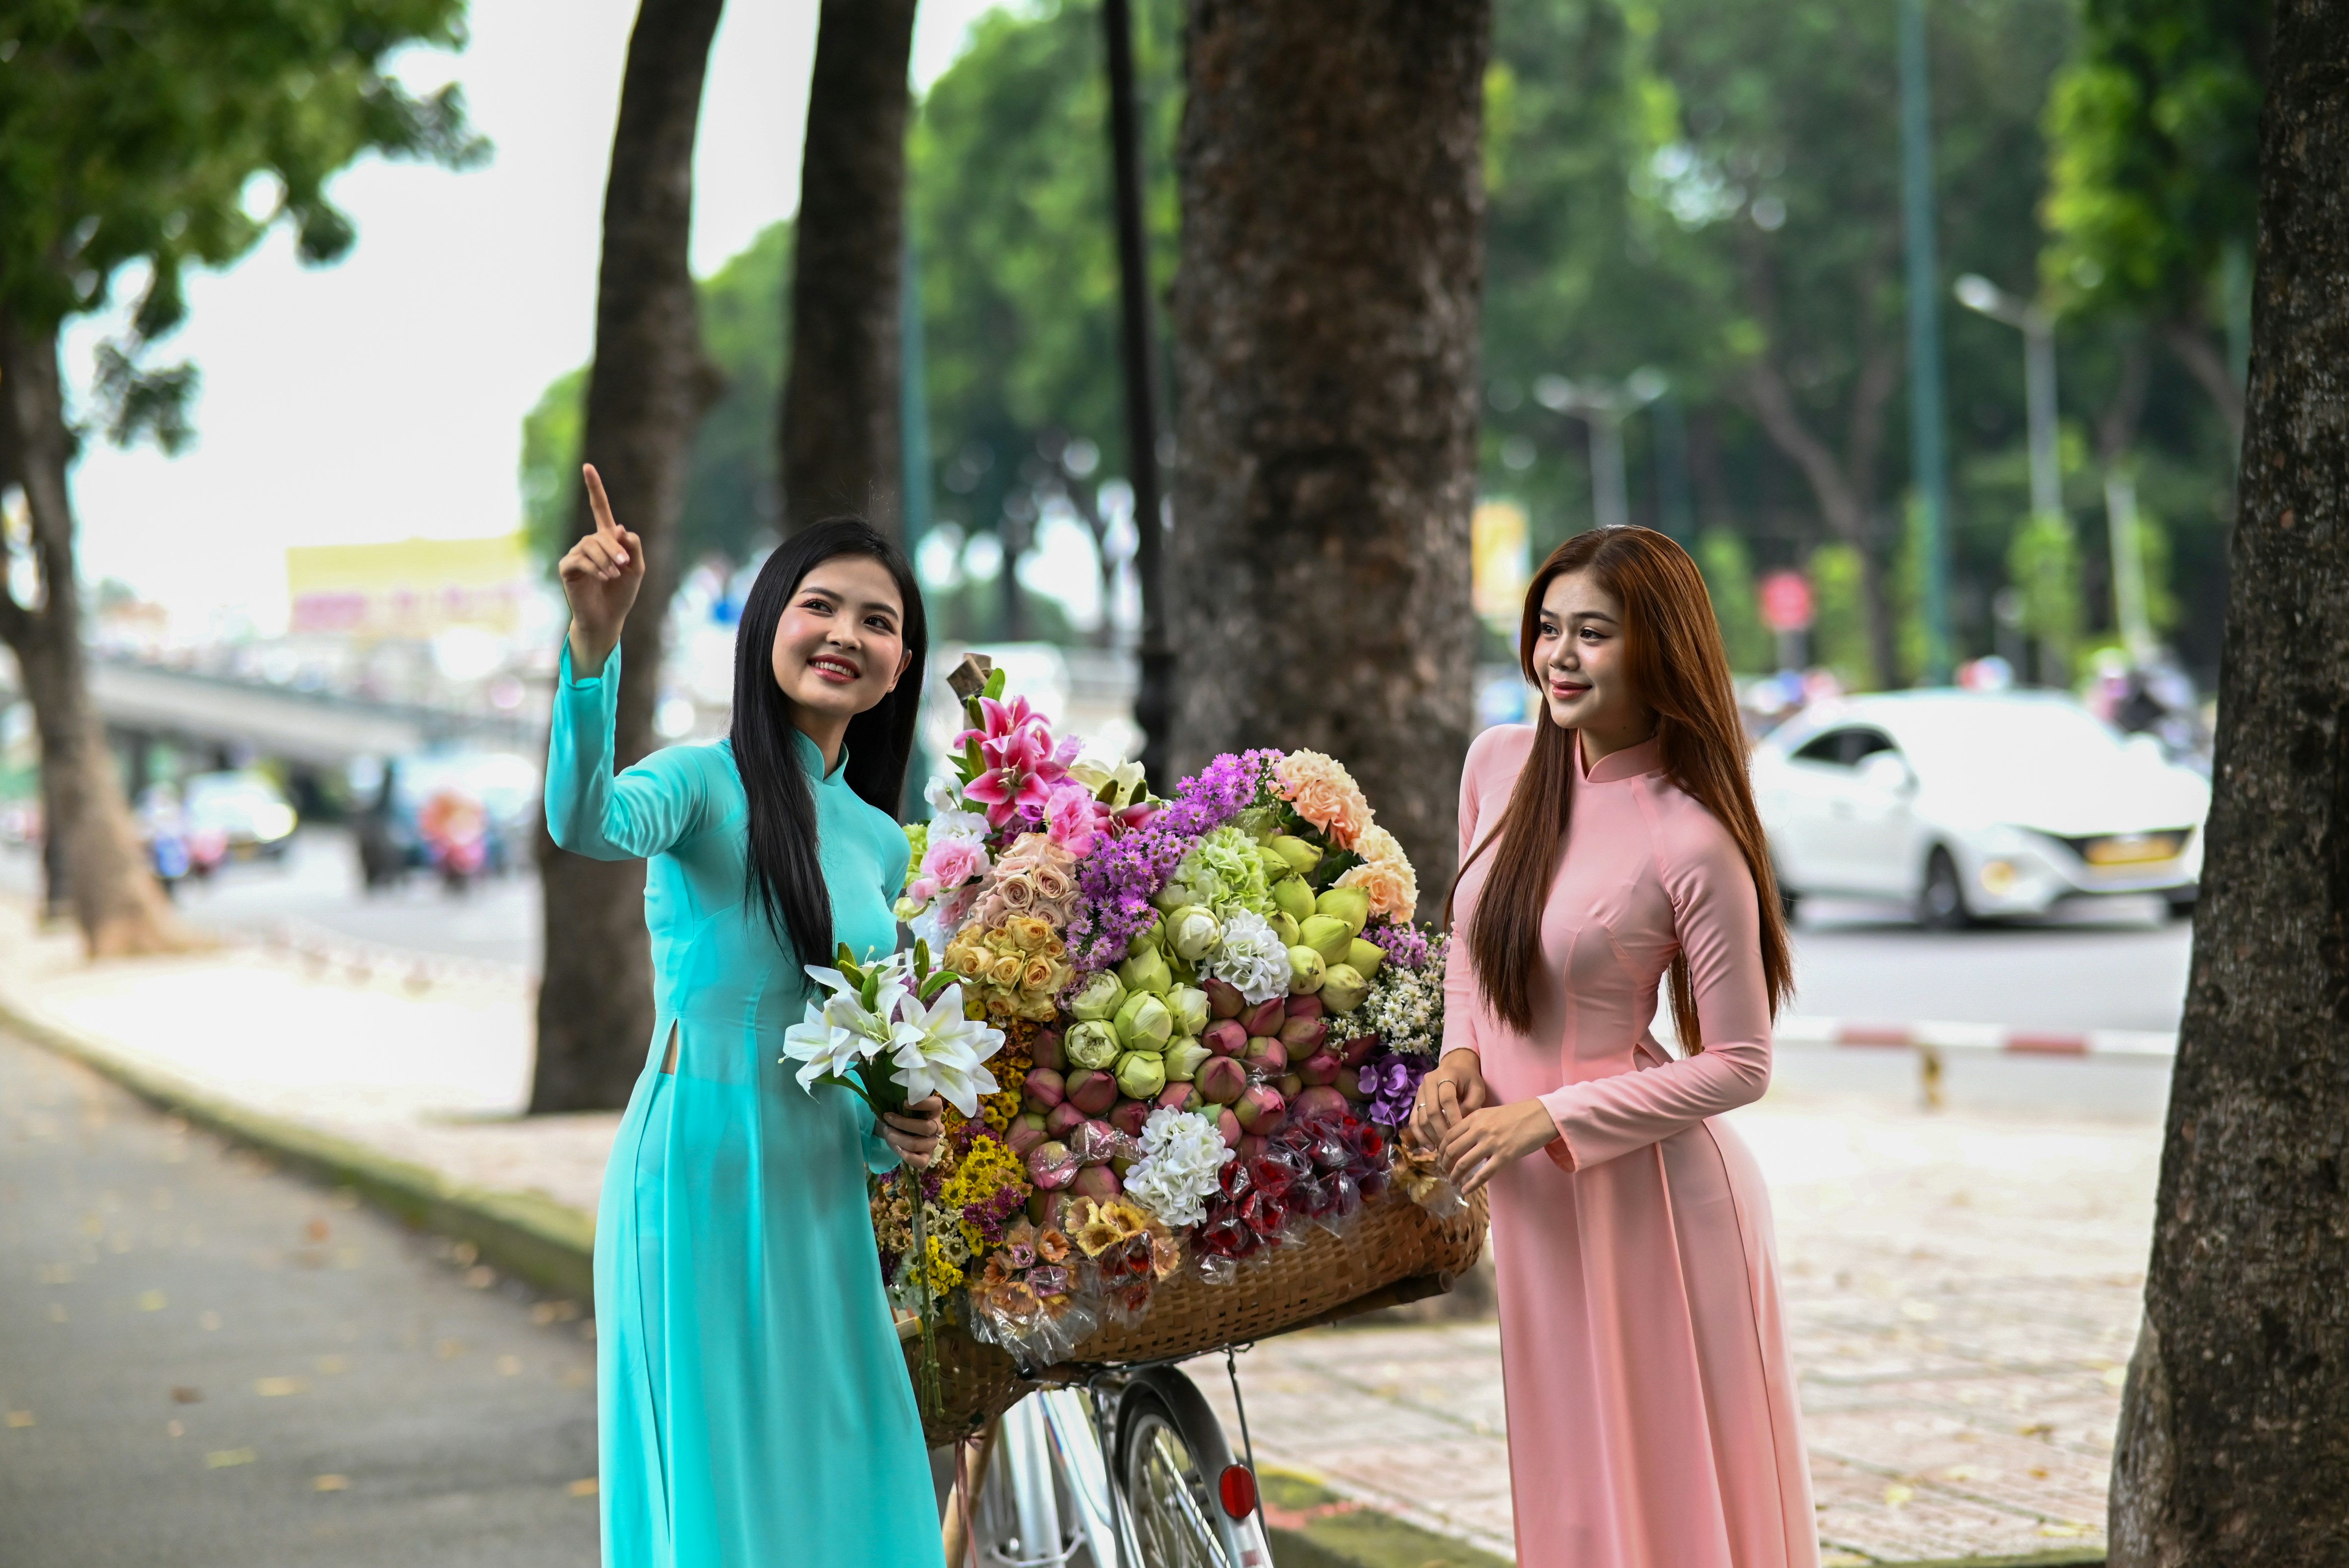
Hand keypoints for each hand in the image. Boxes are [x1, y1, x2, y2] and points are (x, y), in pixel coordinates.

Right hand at [558, 464, 644, 676]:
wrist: (608, 618)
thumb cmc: (622, 594)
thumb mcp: (637, 568)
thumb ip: (633, 546)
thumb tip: (620, 527)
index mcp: (606, 539)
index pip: (600, 509)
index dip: (595, 488)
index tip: (587, 466)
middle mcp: (589, 543)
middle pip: (601, 534)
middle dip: (614, 548)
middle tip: (624, 564)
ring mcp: (576, 554)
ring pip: (590, 545)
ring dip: (606, 559)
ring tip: (614, 575)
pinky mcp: (567, 568)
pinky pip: (580, 559)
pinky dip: (595, 567)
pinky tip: (604, 577)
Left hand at [880, 1094, 944, 1169]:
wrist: (897, 1134)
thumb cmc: (902, 1117)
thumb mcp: (901, 1108)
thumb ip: (898, 1103)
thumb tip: (884, 1101)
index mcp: (934, 1112)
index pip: (937, 1105)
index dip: (923, 1103)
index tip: (904, 1103)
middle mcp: (937, 1128)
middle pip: (926, 1127)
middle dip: (903, 1123)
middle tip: (888, 1117)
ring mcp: (933, 1144)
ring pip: (918, 1144)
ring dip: (899, 1138)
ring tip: (888, 1133)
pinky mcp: (927, 1158)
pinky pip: (920, 1161)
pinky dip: (906, 1155)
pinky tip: (897, 1148)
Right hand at [1406, 1051, 1490, 1155]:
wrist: (1456, 1066)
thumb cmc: (1469, 1079)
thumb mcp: (1477, 1088)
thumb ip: (1472, 1104)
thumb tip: (1460, 1125)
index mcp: (1445, 1075)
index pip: (1447, 1099)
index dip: (1454, 1117)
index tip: (1462, 1133)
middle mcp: (1428, 1082)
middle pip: (1432, 1111)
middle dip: (1442, 1131)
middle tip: (1452, 1146)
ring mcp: (1419, 1092)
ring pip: (1421, 1118)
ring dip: (1432, 1136)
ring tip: (1443, 1148)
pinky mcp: (1415, 1102)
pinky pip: (1413, 1121)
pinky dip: (1420, 1135)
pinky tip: (1430, 1147)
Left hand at [1441, 1100, 1563, 1193]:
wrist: (1543, 1115)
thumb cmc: (1519, 1114)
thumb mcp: (1492, 1112)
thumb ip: (1476, 1124)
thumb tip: (1464, 1140)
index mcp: (1476, 1117)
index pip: (1449, 1135)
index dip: (1441, 1149)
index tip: (1440, 1157)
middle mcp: (1480, 1129)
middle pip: (1452, 1150)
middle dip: (1444, 1163)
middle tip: (1443, 1171)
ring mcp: (1492, 1143)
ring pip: (1464, 1163)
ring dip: (1455, 1175)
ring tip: (1452, 1182)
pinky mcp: (1505, 1156)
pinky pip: (1483, 1174)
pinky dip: (1472, 1185)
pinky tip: (1465, 1190)